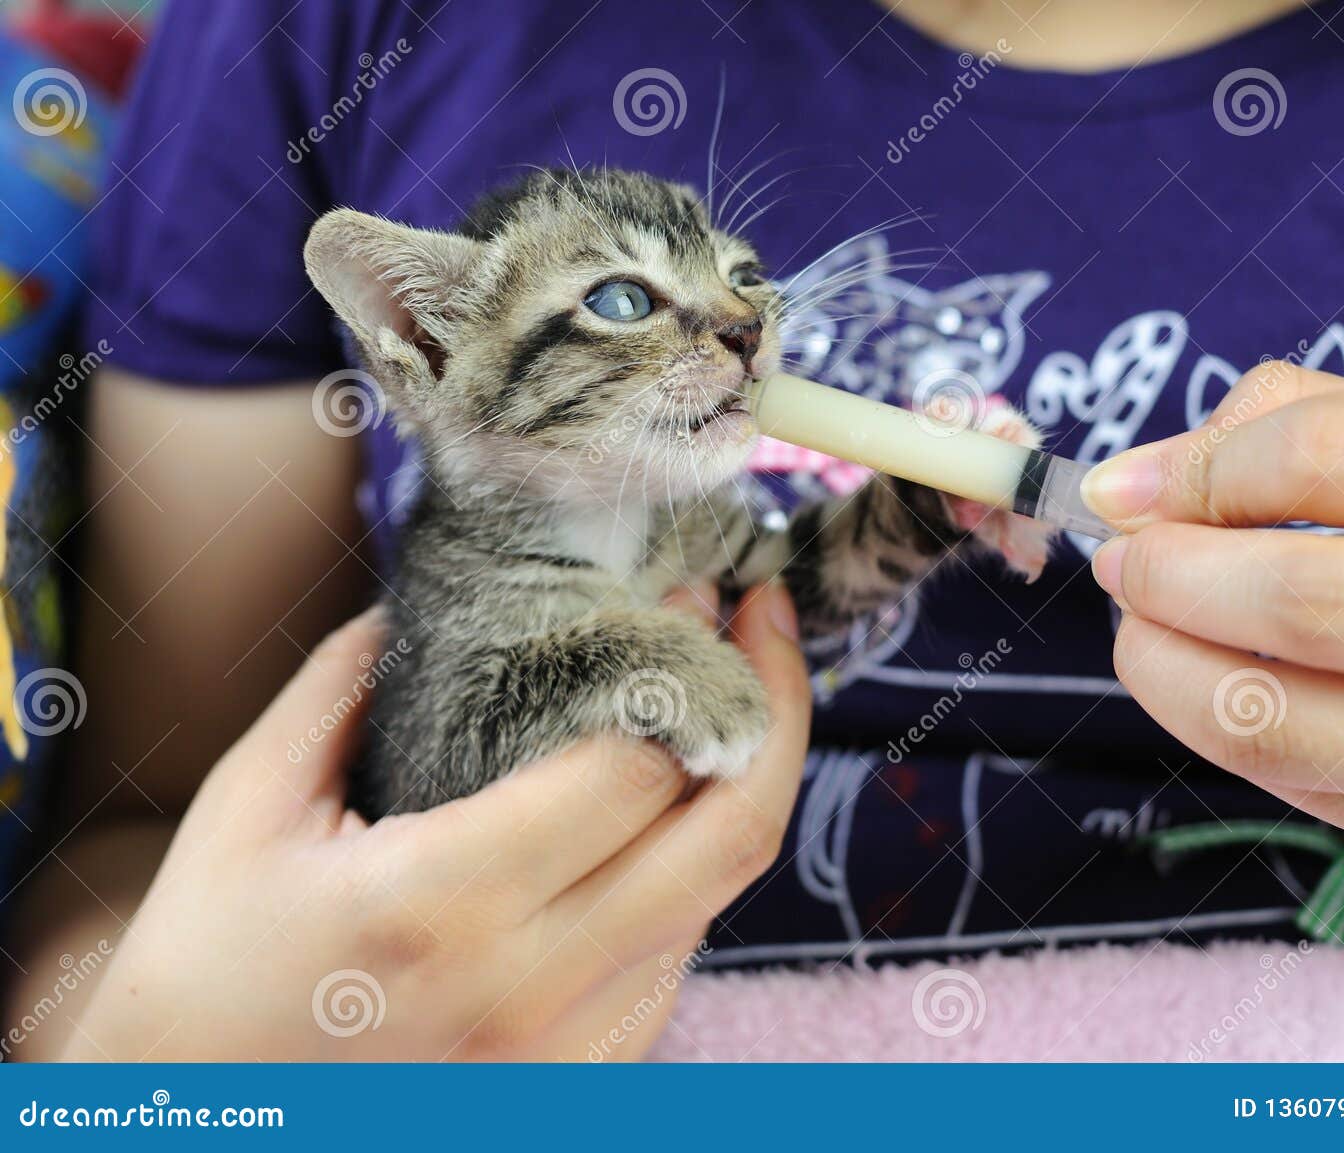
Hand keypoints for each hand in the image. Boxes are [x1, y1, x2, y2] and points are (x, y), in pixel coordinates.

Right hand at [62, 584, 809, 1060]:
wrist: (199, 1132)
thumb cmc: (205, 972)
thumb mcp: (248, 808)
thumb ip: (345, 684)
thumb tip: (430, 597)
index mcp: (445, 902)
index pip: (635, 768)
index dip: (685, 663)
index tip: (689, 591)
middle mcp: (532, 986)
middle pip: (727, 833)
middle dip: (776, 708)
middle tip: (765, 621)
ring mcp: (571, 1049)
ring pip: (719, 897)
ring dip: (742, 783)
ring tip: (733, 697)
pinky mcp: (584, 1080)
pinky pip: (680, 956)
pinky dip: (692, 869)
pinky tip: (669, 808)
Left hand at [1081, 361, 1343, 883]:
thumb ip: (1336, 426)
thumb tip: (1153, 474)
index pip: (1338, 460)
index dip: (1206, 464)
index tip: (1138, 481)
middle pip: (1302, 604)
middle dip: (1170, 574)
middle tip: (1126, 556)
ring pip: (1275, 726)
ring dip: (1162, 666)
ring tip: (1143, 621)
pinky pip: (1306, 789)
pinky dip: (1228, 729)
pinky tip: (1221, 681)